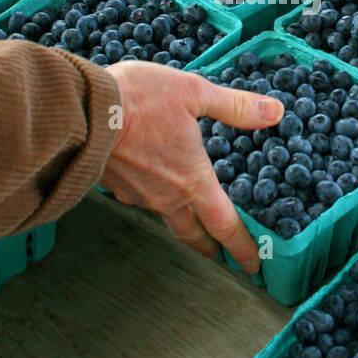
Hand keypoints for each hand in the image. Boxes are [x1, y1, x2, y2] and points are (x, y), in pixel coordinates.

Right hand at [99, 61, 283, 271]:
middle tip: (222, 256)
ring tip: (192, 222)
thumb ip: (234, 106)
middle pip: (193, 234)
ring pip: (166, 218)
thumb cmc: (139, 100)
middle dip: (211, 247)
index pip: (224, 225)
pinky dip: (152, 199)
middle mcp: (166, 197)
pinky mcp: (115, 186)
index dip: (242, 247)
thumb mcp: (194, 92)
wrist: (81, 110)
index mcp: (192, 180)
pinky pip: (140, 200)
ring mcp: (138, 194)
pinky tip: (152, 187)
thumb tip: (275, 112)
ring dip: (183, 225)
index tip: (254, 264)